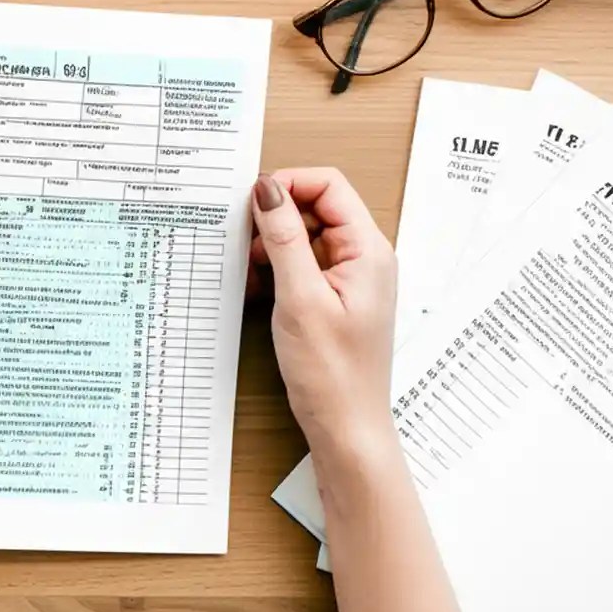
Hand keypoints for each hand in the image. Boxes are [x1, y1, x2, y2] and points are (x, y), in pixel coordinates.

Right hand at [250, 168, 396, 450]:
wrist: (346, 427)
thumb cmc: (332, 373)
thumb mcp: (300, 298)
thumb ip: (284, 238)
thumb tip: (267, 190)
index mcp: (368, 251)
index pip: (329, 186)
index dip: (288, 184)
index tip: (251, 202)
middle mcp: (365, 258)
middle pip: (318, 207)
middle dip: (276, 216)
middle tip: (244, 241)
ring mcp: (351, 278)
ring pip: (307, 235)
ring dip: (274, 244)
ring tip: (251, 271)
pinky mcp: (336, 297)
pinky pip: (304, 264)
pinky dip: (278, 268)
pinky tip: (260, 289)